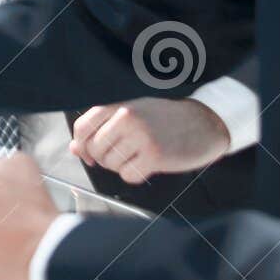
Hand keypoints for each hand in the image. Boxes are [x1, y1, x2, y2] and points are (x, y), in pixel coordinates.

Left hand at [68, 96, 230, 183]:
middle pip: (95, 149)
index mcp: (118, 104)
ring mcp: (141, 136)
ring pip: (110, 164)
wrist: (204, 122)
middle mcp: (127, 117)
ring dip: (120, 166)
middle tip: (121, 154)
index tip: (88, 153)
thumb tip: (75, 148)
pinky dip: (135, 175)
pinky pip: (128, 175)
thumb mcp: (131, 113)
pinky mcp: (154, 156)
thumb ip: (102, 127)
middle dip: (103, 158)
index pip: (82, 127)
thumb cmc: (164, 118)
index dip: (81, 145)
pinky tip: (148, 164)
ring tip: (137, 156)